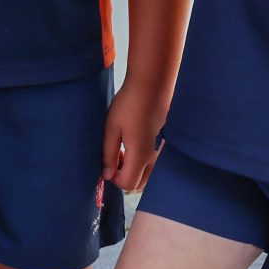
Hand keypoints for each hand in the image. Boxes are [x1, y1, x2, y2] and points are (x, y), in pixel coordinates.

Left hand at [101, 74, 167, 190]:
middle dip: (124, 175)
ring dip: (132, 167)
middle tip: (114, 155)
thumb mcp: (111, 129)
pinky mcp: (162, 141)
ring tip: (122, 146)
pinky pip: (151, 160)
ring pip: (147, 172)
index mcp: (140, 156)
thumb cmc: (128, 104)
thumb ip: (108, 155)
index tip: (106, 161)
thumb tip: (107, 176)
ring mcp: (159, 149)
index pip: (128, 185)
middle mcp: (153, 156)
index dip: (114, 178)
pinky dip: (140, 158)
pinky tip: (132, 138)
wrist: (151, 84)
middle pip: (139, 183)